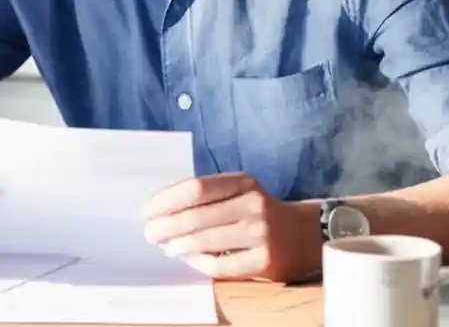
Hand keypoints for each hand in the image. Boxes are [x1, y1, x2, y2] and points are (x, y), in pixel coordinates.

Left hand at [141, 172, 319, 282]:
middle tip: (149, 234)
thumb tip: (160, 208)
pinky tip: (189, 259)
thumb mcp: (240, 191)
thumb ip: (207, 195)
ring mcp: (261, 234)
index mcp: (243, 182)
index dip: (165, 200)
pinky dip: (198, 263)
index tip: (145, 211)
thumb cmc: (258, 212)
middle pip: (196, 216)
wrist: (303, 235)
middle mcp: (253, 204)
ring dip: (178, 246)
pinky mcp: (265, 261)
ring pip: (205, 241)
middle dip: (165, 227)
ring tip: (166, 247)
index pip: (196, 187)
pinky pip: (221, 265)